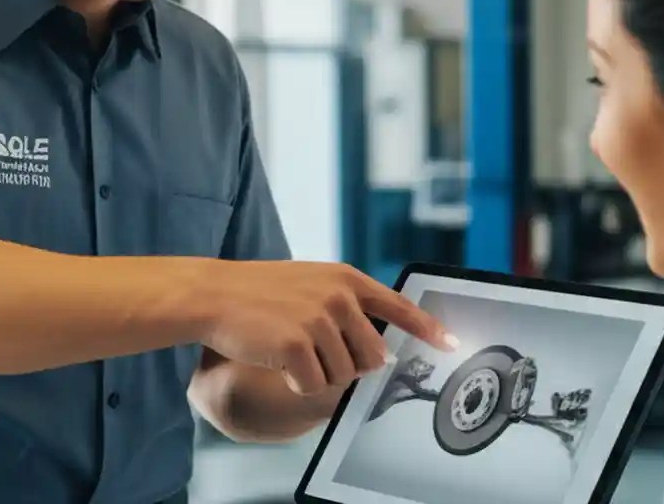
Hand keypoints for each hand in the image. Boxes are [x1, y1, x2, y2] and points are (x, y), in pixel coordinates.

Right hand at [198, 261, 457, 395]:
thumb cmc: (258, 292)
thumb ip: (345, 307)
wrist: (212, 294)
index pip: (397, 305)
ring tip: (288, 349)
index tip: (450, 343)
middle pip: (372, 356)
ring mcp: (319, 320)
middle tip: (312, 352)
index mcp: (344, 279)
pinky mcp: (298, 344)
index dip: (426, 328)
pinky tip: (277, 361)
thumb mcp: (308, 284)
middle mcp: (339, 297)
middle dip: (348, 365)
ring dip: (316, 374)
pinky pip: (314, 385)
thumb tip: (379, 352)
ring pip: (342, 375)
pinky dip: (297, 383)